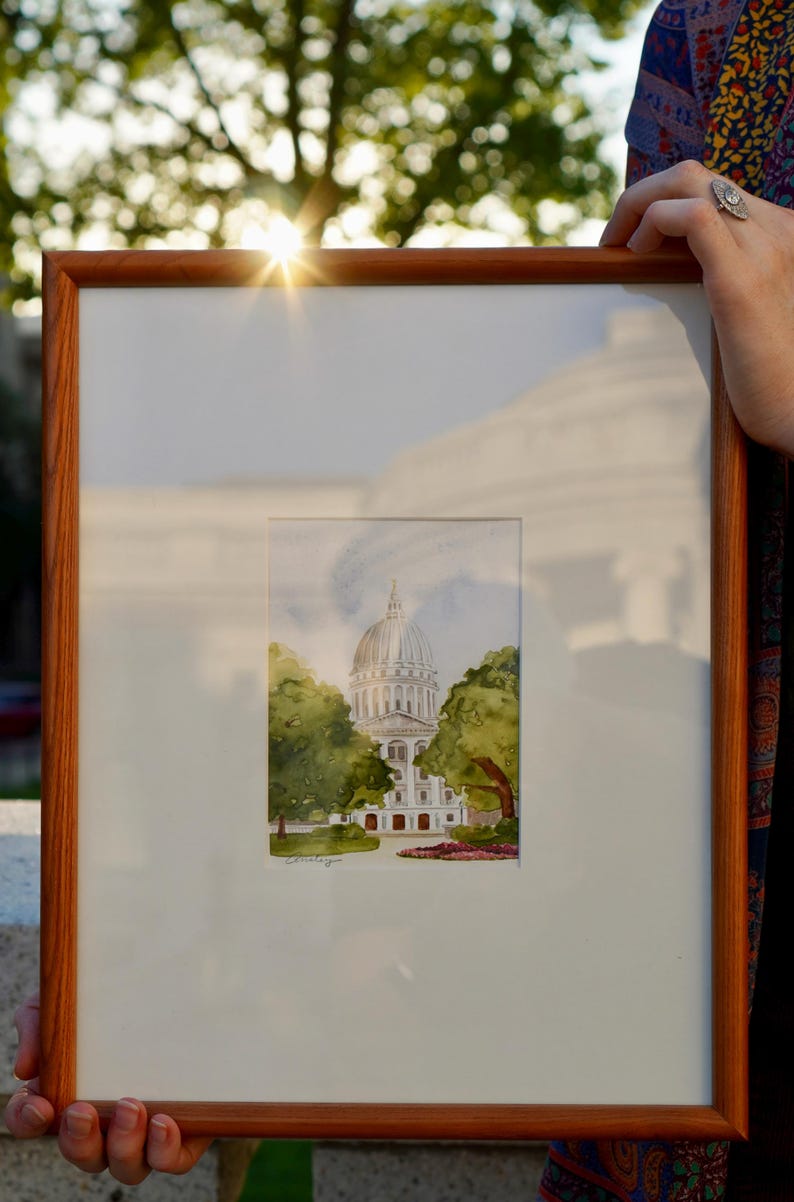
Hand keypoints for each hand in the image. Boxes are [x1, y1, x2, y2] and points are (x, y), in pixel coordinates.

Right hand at [5, 994, 210, 1183]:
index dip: (26, 1119)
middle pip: (81, 1153)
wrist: (175, 987)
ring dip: (122, 1144)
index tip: (40, 1104)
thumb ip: (40, 1024)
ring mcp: (141, 1132)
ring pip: (126, 1166)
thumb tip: (26, 1068)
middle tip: (83, 1109)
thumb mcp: (70, 999)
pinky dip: (164, 1150)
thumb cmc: (113, 999)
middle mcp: (102, 1123)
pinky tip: (163, 1122)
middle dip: (78, 1140)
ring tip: (130, 1106)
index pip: (30, 1119)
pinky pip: (170, 1159)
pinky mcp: (183, 1131)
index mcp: (65, 1093)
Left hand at [600, 159, 793, 456]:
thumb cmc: (774, 379)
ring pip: (689, 182)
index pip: (712, 189)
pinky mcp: (741, 280)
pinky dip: (652, 223)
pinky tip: (635, 256)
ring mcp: (764, 249)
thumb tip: (676, 275)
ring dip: (637, 204)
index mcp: (780, 235)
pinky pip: (693, 217)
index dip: (662, 202)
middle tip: (613, 238)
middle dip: (641, 194)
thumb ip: (725, 282)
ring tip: (617, 245)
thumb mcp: (751, 314)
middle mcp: (777, 231)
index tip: (631, 238)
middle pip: (696, 175)